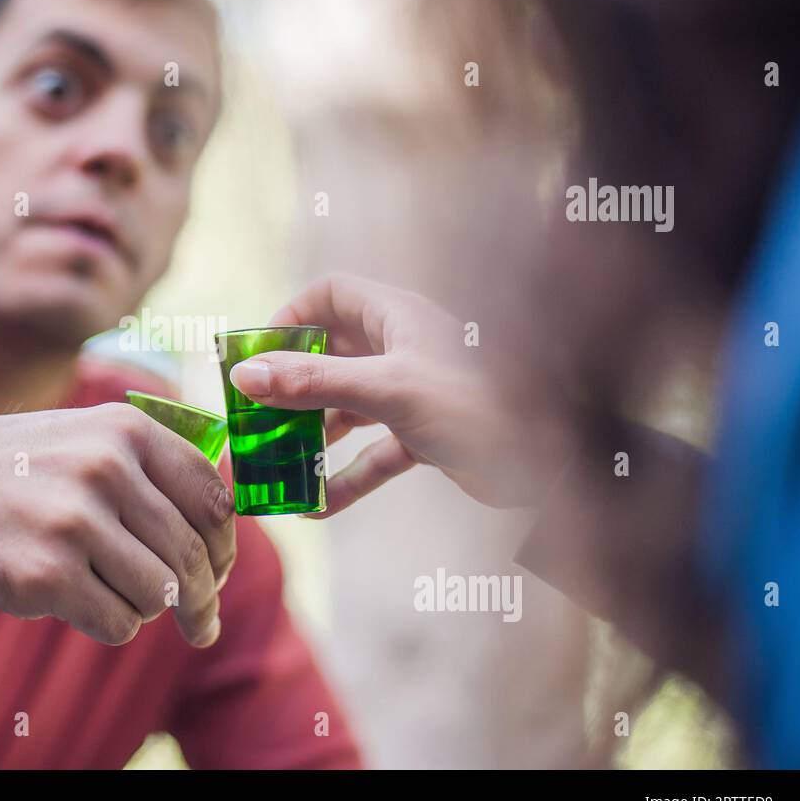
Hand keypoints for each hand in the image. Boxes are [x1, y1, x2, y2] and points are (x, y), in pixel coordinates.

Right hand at [0, 402, 234, 647]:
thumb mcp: (73, 436)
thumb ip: (143, 466)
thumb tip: (220, 518)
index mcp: (123, 429)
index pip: (214, 497)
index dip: (225, 546)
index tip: (218, 573)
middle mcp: (106, 468)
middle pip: (193, 555)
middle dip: (201, 598)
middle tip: (200, 622)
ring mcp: (76, 522)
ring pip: (158, 593)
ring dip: (142, 607)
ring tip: (104, 593)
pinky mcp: (45, 575)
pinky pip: (118, 623)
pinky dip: (107, 625)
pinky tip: (73, 603)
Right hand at [227, 273, 570, 512]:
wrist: (554, 463)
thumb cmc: (479, 406)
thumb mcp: (387, 390)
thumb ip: (314, 383)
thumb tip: (245, 377)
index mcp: (397, 316)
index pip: (330, 295)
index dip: (291, 317)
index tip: (258, 354)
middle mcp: (402, 348)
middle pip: (330, 356)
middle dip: (290, 388)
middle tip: (253, 418)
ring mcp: (412, 393)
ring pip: (346, 408)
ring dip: (311, 437)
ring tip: (273, 466)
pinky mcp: (424, 435)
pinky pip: (372, 454)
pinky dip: (345, 476)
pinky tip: (316, 505)